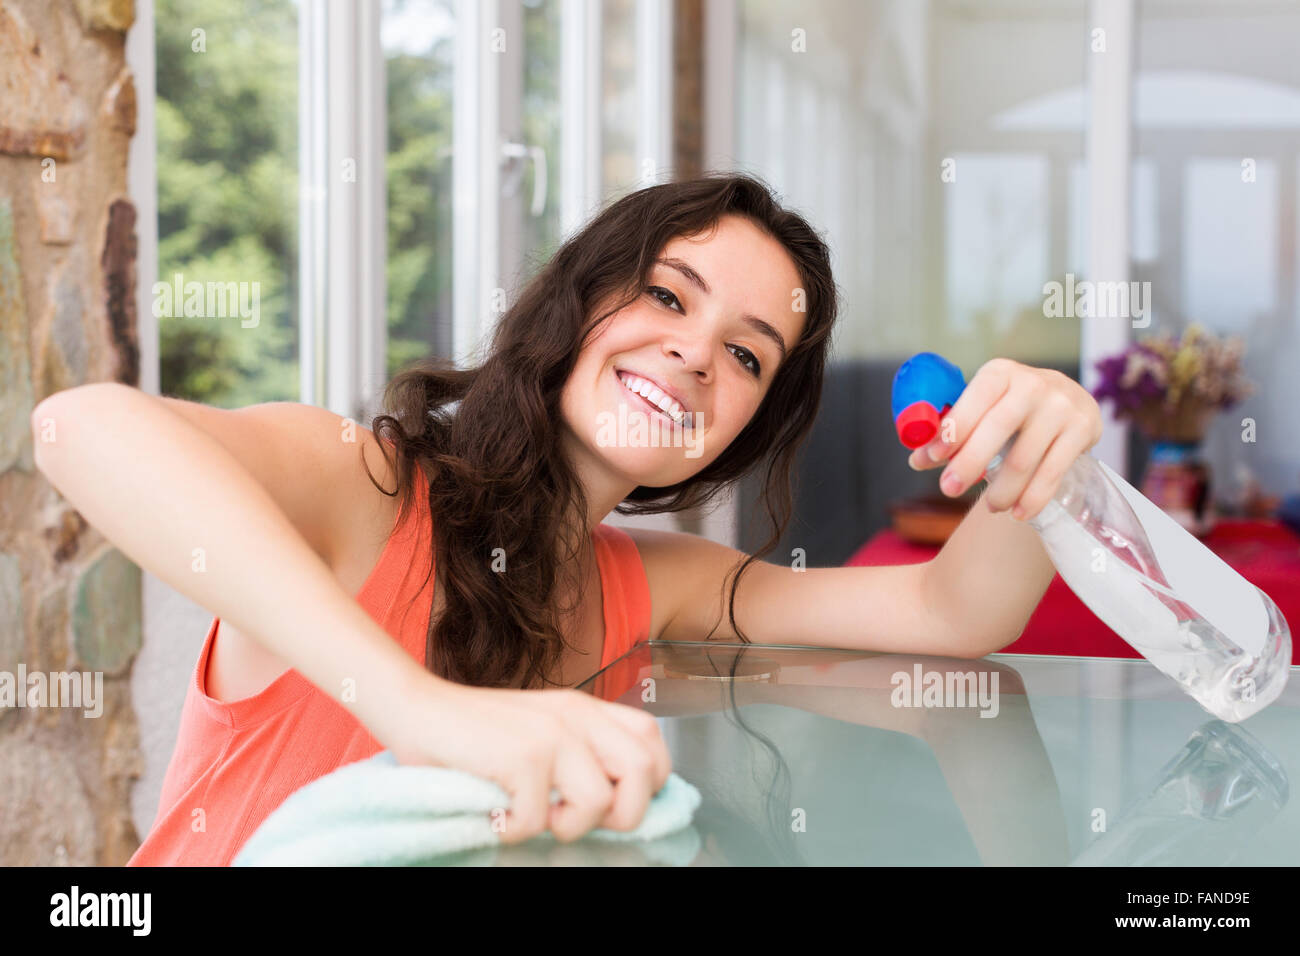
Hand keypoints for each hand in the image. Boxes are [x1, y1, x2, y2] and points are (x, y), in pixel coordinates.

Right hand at [378, 672, 672, 845]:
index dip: (646, 783)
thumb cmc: (473, 732)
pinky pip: (539, 820)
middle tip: (575, 818)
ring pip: (600, 802)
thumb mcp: (541, 730)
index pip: (652, 742)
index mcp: (586, 709)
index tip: (611, 805)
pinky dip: (515, 830)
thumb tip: (614, 802)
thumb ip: (580, 751)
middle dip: (621, 814)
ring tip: (533, 817)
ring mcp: (551, 734)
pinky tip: (496, 815)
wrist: (415, 708)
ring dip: (567, 827)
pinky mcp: (522, 756)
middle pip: (644, 771)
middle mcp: (576, 716)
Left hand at [906, 358, 1102, 520]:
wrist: (1068, 400)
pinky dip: (1034, 497)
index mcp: (1000, 373)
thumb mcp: (982, 408)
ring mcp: (1062, 406)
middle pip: (998, 428)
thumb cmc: (1010, 408)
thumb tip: (917, 460)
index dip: (953, 429)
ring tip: (990, 507)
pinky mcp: (1084, 428)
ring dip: (1002, 489)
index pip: (974, 399)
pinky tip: (1020, 513)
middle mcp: (1033, 384)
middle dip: (969, 463)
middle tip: (949, 490)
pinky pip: (1054, 471)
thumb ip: (951, 432)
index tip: (933, 459)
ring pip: (1025, 457)